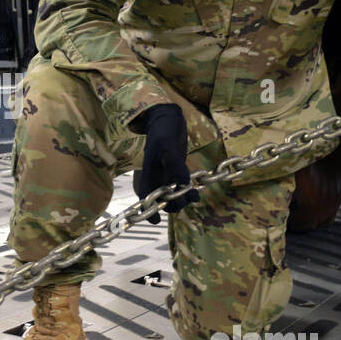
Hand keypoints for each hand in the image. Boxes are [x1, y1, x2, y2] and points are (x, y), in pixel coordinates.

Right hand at [132, 104, 198, 224]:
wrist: (168, 119)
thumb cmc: (164, 129)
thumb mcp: (167, 144)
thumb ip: (174, 163)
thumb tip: (182, 183)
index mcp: (146, 173)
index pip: (144, 196)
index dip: (148, 211)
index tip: (155, 221)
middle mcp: (154, 178)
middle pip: (161, 201)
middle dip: (174, 204)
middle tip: (188, 197)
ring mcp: (164, 176)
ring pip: (171, 197)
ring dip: (182, 200)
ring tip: (194, 195)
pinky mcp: (174, 173)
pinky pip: (180, 189)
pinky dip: (188, 193)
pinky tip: (196, 194)